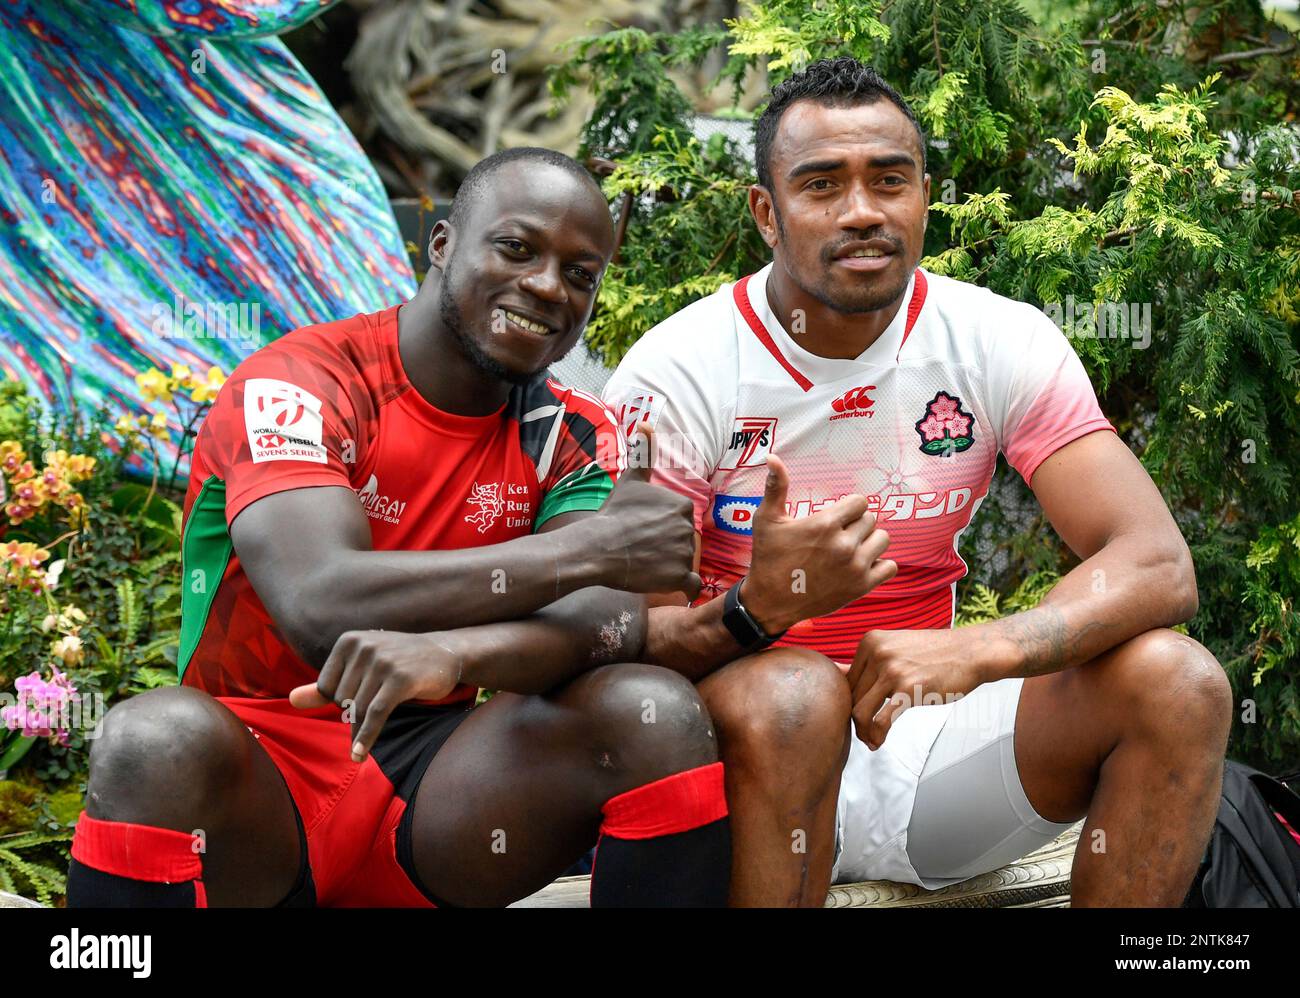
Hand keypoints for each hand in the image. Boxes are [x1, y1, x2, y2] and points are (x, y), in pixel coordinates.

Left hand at [289, 630, 463, 761]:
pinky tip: (359, 755)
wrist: (445, 654)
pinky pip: (375, 714)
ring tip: (363, 741)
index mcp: (349, 641)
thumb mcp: (362, 668)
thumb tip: (291, 700)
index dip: (339, 701)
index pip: (326, 687)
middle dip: (354, 712)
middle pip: (342, 699)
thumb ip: (325, 687)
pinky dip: (366, 737)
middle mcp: (364, 647)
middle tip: (378, 704)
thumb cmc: (399, 663)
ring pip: (358, 709)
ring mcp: (383, 661)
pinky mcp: (400, 679)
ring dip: (361, 730)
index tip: (361, 697)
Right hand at [586, 423, 700, 598]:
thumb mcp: (630, 480)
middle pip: (682, 542)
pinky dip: (685, 587)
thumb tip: (646, 423)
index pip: (679, 521)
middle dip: (665, 547)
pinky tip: (670, 583)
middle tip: (641, 547)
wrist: (597, 546)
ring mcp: (684, 552)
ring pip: (683, 562)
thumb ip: (643, 454)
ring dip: (668, 565)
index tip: (643, 530)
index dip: (661, 528)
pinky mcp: (678, 576)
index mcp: (682, 504)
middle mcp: (688, 527)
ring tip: (644, 562)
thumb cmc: (613, 514)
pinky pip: (692, 585)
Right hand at [740, 454, 896, 632]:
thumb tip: (772, 457)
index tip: (837, 517)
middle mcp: (844, 544)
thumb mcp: (766, 520)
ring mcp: (855, 567)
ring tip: (852, 548)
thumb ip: (776, 487)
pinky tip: (862, 564)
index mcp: (825, 524)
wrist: (770, 602)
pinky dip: (879, 565)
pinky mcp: (861, 587)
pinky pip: (890, 567)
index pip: (860, 502)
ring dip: (870, 542)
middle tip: (839, 535)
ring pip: (883, 540)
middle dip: (856, 524)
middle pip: (871, 520)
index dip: (849, 507)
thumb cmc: (767, 558)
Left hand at [847, 629, 985, 749]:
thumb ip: (869, 662)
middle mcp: (877, 652)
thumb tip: (835, 673)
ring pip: (859, 711)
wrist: (971, 652)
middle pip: (850, 696)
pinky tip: (879, 742)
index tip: (859, 717)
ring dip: (863, 732)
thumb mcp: (896, 648)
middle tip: (864, 735)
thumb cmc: (937, 653)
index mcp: (870, 641)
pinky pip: (880, 720)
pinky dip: (876, 736)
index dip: (848, 703)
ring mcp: (892, 670)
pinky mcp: (908, 689)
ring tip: (870, 740)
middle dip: (855, 720)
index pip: (846, 680)